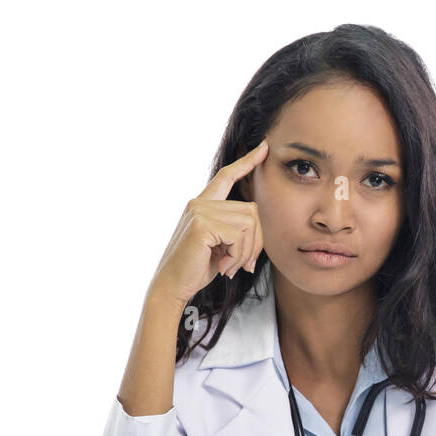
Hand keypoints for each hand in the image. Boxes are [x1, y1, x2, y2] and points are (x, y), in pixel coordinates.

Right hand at [149, 139, 268, 306]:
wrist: (172, 286)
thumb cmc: (196, 268)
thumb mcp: (219, 244)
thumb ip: (234, 228)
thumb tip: (256, 223)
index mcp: (203, 204)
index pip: (226, 176)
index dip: (246, 163)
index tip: (263, 149)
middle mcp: (200, 202)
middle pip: (252, 211)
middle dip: (255, 242)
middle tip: (243, 265)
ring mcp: (200, 210)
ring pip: (249, 224)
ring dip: (245, 252)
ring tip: (229, 267)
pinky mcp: (202, 224)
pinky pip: (239, 237)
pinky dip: (237, 257)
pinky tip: (222, 267)